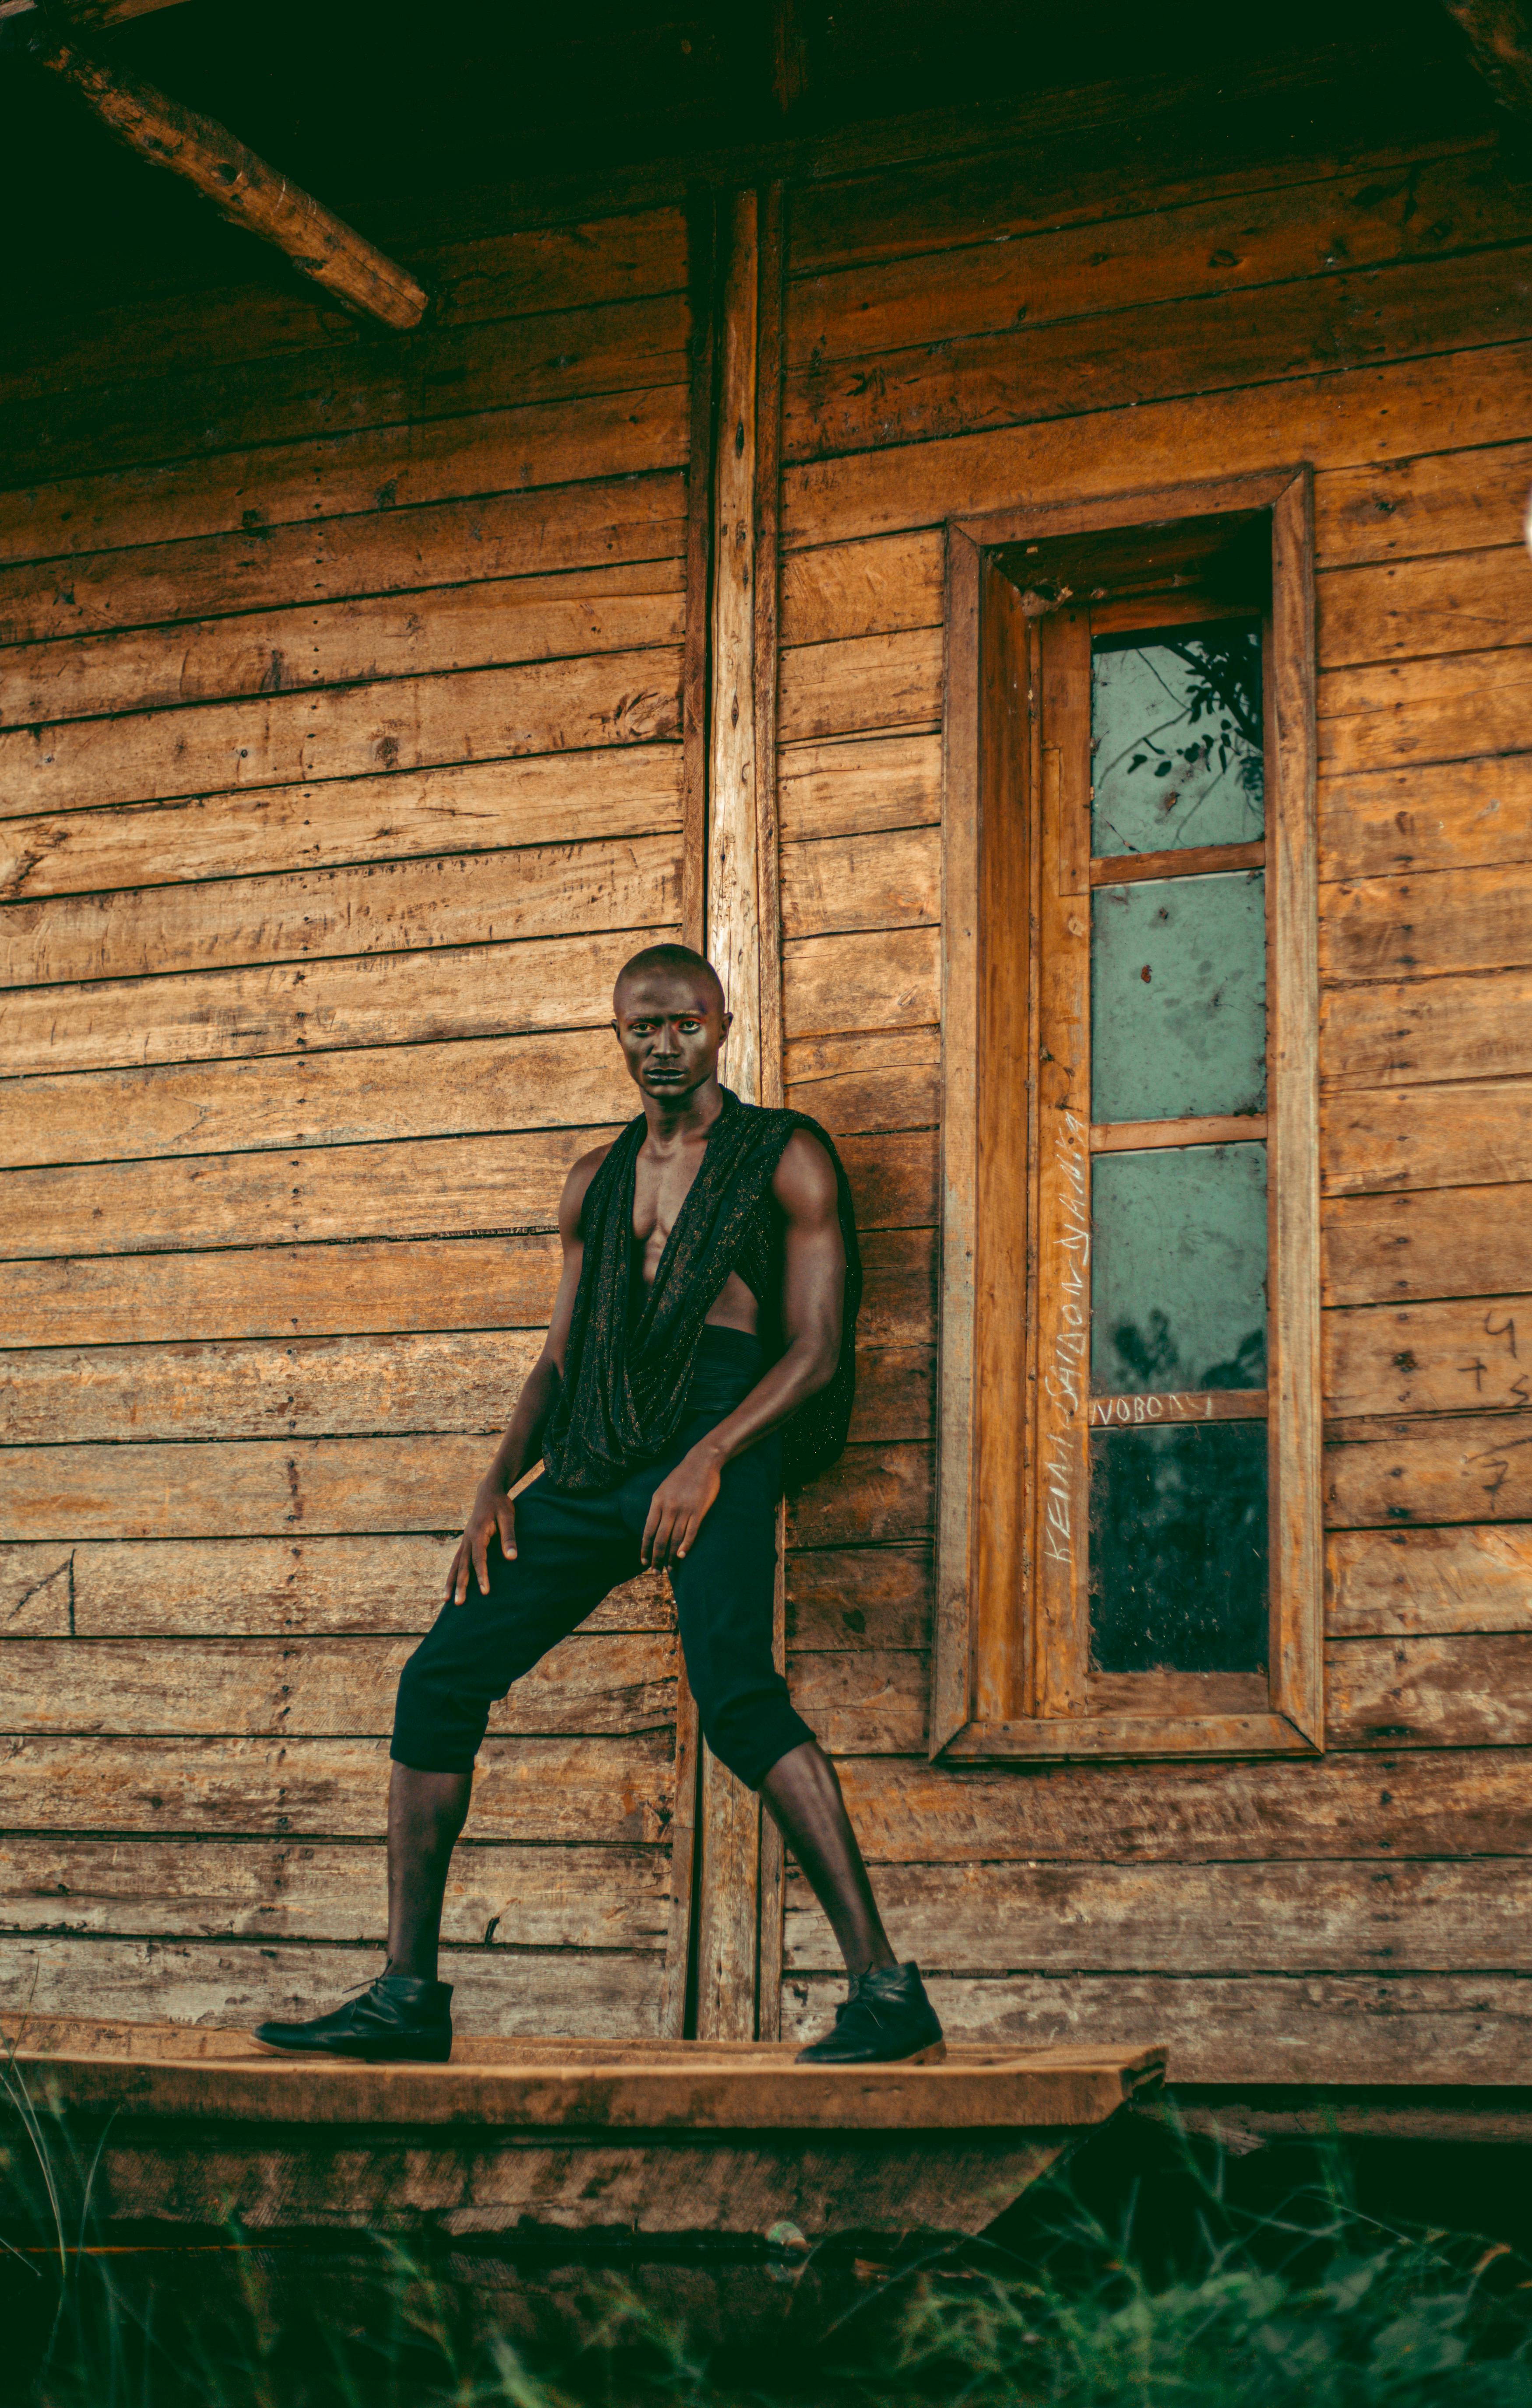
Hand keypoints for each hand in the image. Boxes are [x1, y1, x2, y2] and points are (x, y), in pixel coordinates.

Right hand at [445, 1487, 516, 1603]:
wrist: (489, 1491)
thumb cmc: (501, 1504)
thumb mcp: (508, 1517)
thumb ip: (509, 1537)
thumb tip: (512, 1558)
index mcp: (478, 1533)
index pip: (478, 1559)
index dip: (481, 1575)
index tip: (484, 1591)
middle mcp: (467, 1538)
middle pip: (462, 1565)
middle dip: (460, 1585)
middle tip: (458, 1603)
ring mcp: (464, 1540)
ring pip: (455, 1564)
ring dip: (451, 1582)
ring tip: (445, 1599)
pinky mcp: (465, 1541)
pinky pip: (456, 1560)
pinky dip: (452, 1573)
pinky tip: (451, 1584)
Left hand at [641, 1446, 722, 1569]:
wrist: (702, 1461)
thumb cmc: (682, 1476)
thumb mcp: (663, 1489)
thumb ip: (658, 1508)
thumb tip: (653, 1528)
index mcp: (657, 1501)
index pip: (648, 1530)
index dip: (645, 1548)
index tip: (643, 1561)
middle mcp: (669, 1507)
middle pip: (660, 1538)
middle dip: (656, 1557)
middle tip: (656, 1571)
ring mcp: (684, 1509)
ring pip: (675, 1538)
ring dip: (671, 1556)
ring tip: (670, 1568)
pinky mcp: (699, 1510)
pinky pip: (691, 1532)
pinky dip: (685, 1545)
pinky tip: (682, 1555)